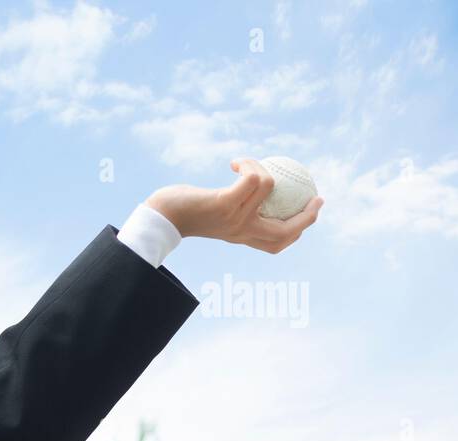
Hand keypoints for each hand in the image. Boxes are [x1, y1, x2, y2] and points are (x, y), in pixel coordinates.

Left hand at [145, 158, 324, 253]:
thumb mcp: (217, 213)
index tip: (311, 211)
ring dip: (262, 167)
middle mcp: (241, 231)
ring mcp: (235, 218)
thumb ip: (236, 208)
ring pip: (270, 188)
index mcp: (242, 236)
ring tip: (246, 165)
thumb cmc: (187, 211)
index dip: (299, 230)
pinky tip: (235, 163)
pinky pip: (253, 178)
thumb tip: (256, 189)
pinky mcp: (225, 204)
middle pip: (286, 231)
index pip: (278, 243)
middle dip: (308, 215)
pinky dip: (249, 164)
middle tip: (315, 195)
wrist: (160, 216)